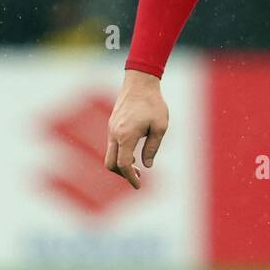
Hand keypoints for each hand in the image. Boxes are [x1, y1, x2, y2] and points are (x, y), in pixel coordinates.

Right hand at [104, 69, 168, 188]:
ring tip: (137, 168)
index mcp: (126, 136)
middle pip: (110, 164)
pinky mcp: (112, 124)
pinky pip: (112, 145)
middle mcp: (114, 134)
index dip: (131, 178)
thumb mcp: (160, 127)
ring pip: (110, 154)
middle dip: (122, 174)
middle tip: (138, 178)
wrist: (140, 83)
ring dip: (121, 164)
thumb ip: (152, 147)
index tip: (139, 186)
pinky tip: (132, 153)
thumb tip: (147, 165)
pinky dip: (120, 154)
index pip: (124, 165)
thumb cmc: (153, 104)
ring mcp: (111, 129)